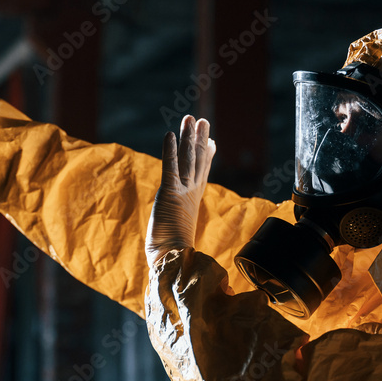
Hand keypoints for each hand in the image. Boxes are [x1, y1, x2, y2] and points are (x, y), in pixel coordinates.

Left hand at [146, 115, 216, 266]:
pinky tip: (170, 134)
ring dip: (188, 138)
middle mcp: (191, 193)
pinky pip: (170, 167)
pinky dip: (170, 150)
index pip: (202, 173)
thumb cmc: (175, 254)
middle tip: (202, 120)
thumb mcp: (181, 234)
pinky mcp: (169, 194)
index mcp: (194, 201)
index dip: (206, 156)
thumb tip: (189, 225)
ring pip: (186, 159)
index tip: (212, 142)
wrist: (174, 262)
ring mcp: (182, 192)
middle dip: (199, 139)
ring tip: (191, 119)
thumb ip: (184, 225)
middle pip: (197, 160)